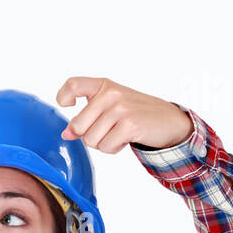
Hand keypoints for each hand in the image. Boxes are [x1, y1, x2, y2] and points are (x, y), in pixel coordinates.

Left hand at [55, 76, 191, 153]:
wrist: (168, 120)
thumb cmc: (136, 114)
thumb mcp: (109, 109)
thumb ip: (87, 118)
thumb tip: (66, 133)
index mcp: (103, 85)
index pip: (73, 84)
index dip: (64, 97)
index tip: (68, 105)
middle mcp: (110, 93)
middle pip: (78, 126)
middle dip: (89, 136)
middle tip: (106, 131)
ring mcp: (120, 108)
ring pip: (91, 140)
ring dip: (103, 143)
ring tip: (118, 133)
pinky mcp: (129, 124)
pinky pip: (106, 147)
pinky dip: (114, 148)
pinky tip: (125, 138)